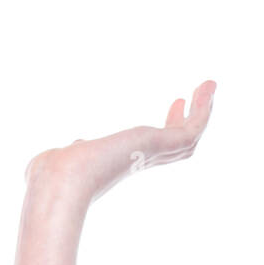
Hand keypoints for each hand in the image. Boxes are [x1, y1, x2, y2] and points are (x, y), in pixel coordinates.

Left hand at [23, 80, 215, 203]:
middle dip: (190, 120)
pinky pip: (191, 128)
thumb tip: (77, 143)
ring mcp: (151, 154)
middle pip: (178, 145)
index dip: (167, 128)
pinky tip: (206, 88)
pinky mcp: (158, 145)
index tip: (174, 104)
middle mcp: (140, 162)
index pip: (153, 149)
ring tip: (209, 85)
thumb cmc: (53, 173)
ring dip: (202, 111)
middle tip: (196, 95)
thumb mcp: (66, 157)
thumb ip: (76, 150)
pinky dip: (202, 109)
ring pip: (189, 137)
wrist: (61, 178)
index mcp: (120, 163)